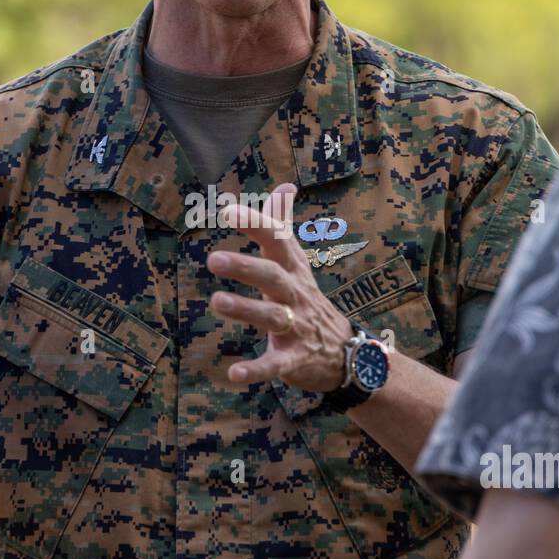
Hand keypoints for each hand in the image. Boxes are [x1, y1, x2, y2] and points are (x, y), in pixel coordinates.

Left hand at [206, 182, 354, 389]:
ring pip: (271, 316)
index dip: (255, 225)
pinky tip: (234, 374)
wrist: (346, 352)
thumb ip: (283, 224)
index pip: (276, 240)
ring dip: (245, 309)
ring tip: (216, 302)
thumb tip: (285, 185)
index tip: (229, 211)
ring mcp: (296, 327)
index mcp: (293, 269)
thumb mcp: (298, 261)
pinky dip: (256, 370)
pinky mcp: (294, 359)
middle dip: (245, 267)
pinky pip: (275, 364)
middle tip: (212, 259)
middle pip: (272, 276)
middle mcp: (295, 294)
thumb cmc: (308, 299)